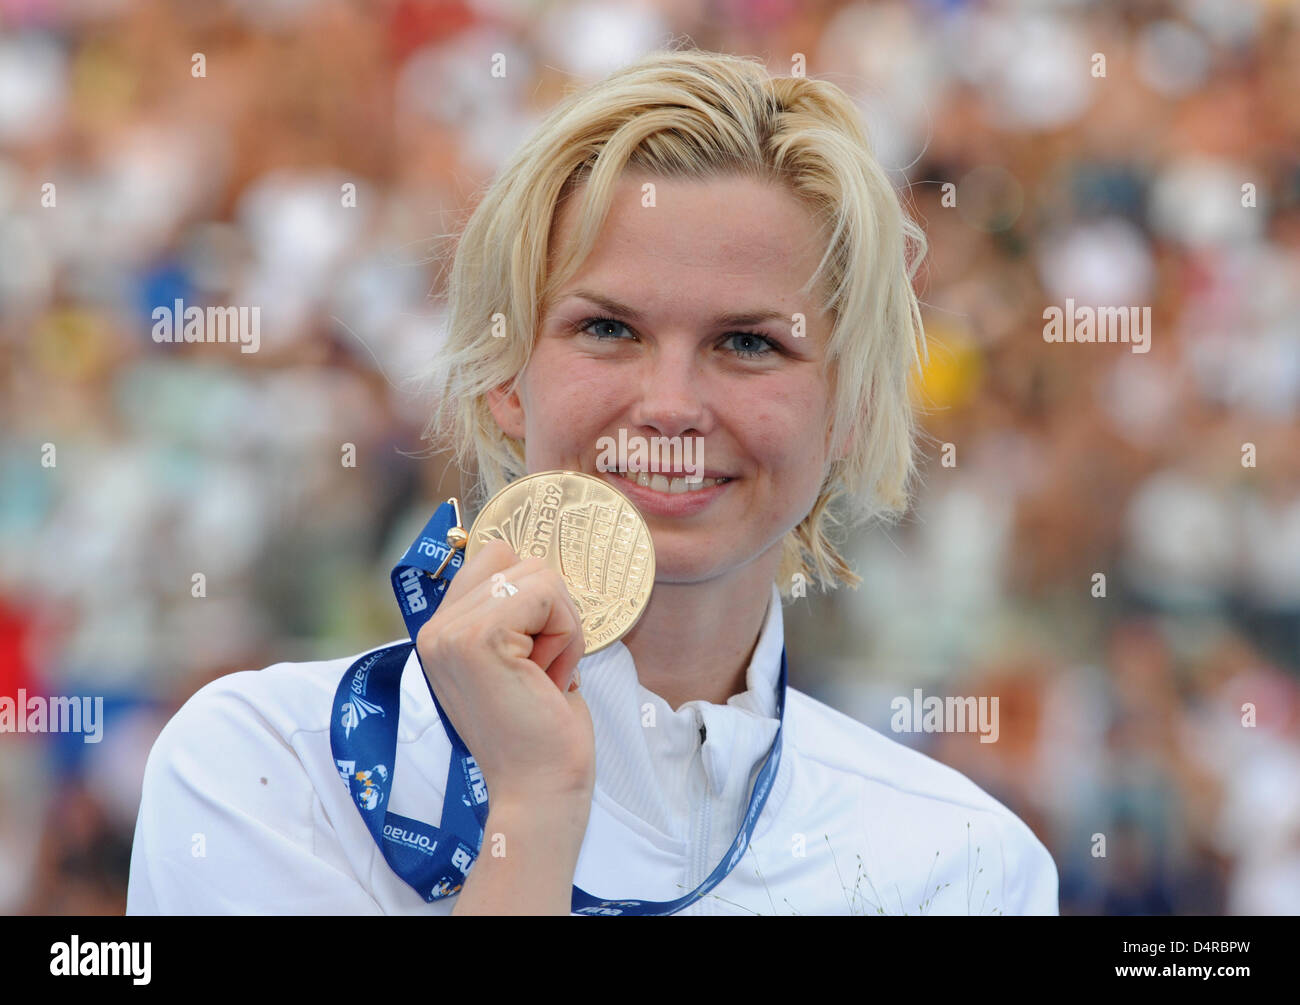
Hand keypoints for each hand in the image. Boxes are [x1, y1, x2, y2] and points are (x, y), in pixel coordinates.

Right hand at [416, 539, 594, 816]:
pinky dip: (566, 633)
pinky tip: (548, 676)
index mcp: (441, 633)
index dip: (531, 596)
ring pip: (536, 574)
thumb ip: (510, 615)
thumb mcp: (516, 661)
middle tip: (542, 668)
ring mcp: (450, 632)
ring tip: (544, 674)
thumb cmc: (541, 732)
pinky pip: (547, 594)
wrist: (539, 789)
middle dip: (550, 610)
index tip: (532, 655)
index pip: (492, 556)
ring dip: (561, 625)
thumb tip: (537, 569)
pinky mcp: (477, 638)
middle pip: (515, 558)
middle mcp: (435, 628)